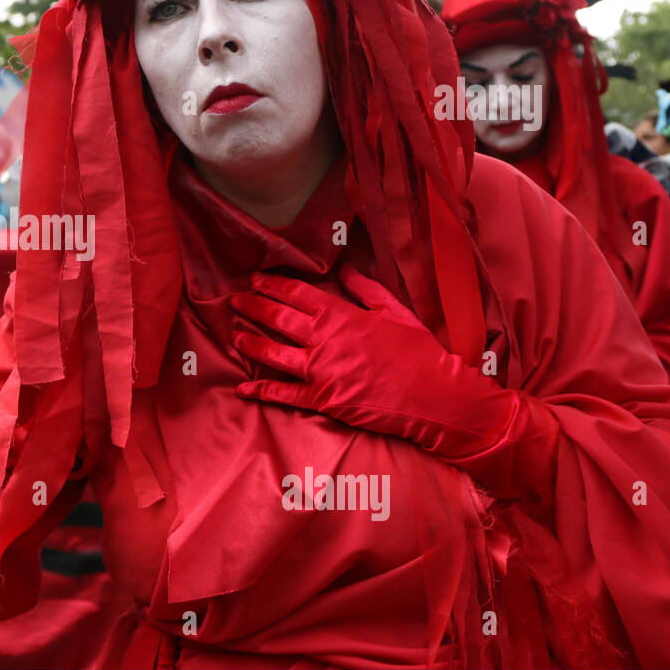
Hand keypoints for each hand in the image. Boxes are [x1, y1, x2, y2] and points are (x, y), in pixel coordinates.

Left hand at [230, 266, 555, 499]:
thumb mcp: (395, 312)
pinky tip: (243, 388)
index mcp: (341, 316)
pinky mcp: (322, 401)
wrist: (435, 397)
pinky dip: (261, 391)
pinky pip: (284, 395)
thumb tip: (344, 268)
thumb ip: (365, 289)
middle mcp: (324, 341)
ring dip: (250, 343)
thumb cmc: (419, 353)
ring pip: (273, 354)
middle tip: (235, 301)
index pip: (297, 294)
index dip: (273, 285)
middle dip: (253, 307)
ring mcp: (320, 372)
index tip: (256, 279)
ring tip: (234, 335)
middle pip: (278, 319)